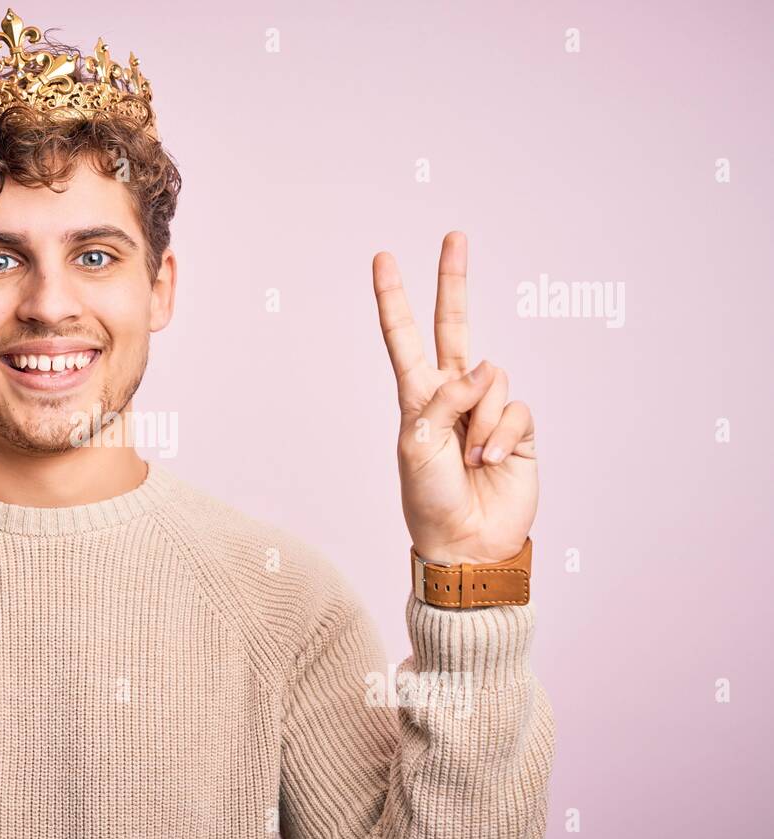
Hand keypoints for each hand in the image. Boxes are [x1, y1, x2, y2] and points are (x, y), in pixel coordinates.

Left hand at [372, 231, 536, 566]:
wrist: (465, 542)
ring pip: (492, 381)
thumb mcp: (417, 445)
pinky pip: (514, 410)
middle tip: (454, 235)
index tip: (382, 260)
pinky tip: (489, 463)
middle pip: (455, 327)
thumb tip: (484, 367)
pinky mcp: (517, 429)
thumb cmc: (427, 499)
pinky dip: (501, 437)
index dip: (394, 300)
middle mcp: (452, 395)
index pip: (404, 338)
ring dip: (479, 423)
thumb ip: (444, 398)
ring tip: (468, 459)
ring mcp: (486, 409)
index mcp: (416, 396)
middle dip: (453, 282)